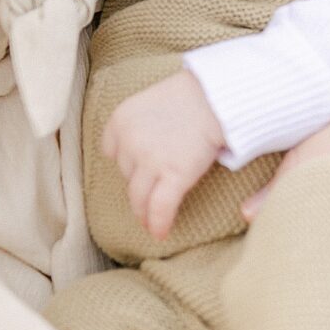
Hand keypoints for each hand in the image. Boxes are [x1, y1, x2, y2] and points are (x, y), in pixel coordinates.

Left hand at [102, 70, 223, 238]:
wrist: (219, 98)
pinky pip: (160, 208)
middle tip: (152, 191)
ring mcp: (150, 160)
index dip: (126, 160)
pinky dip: (159, 223)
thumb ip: (142, 124)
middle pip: (127, 173)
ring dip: (144, 211)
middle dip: (140, 182)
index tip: (137, 167)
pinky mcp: (173, 176)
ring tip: (151, 221)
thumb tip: (147, 147)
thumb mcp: (155, 100)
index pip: (111, 150)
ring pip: (138, 197)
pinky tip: (161, 233)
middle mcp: (129, 141)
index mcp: (121, 120)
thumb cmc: (195, 96)